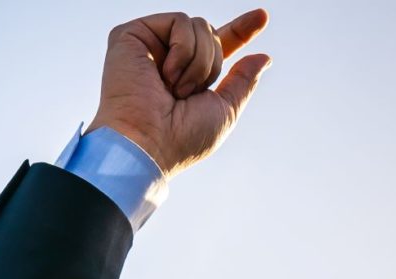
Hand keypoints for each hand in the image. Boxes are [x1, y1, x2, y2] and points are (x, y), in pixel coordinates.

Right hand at [88, 10, 270, 175]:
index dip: (240, 30)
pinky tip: (164, 75)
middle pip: (211, 33)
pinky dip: (183, 51)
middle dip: (212, 65)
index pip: (219, 45)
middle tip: (188, 94)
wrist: (147, 144)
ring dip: (199, 63)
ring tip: (174, 89)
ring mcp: (149, 44)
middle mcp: (168, 57)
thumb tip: (264, 57)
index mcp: (190, 75)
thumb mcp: (224, 111)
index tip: (262, 16)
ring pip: (199, 25)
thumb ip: (242, 81)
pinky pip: (180, 21)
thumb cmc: (183, 138)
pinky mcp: (132, 34)